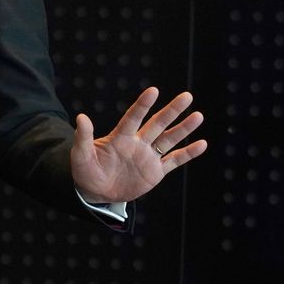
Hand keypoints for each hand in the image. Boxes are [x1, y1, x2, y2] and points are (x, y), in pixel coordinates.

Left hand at [71, 87, 206, 203]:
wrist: (96, 192)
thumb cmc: (86, 171)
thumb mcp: (81, 156)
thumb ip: (83, 138)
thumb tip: (81, 117)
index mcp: (120, 137)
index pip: (133, 117)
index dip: (143, 105)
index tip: (153, 91)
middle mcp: (137, 143)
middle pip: (157, 124)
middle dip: (172, 111)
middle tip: (187, 96)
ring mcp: (148, 156)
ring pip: (169, 139)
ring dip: (183, 128)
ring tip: (198, 115)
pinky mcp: (155, 172)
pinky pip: (174, 160)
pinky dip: (188, 153)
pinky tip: (202, 144)